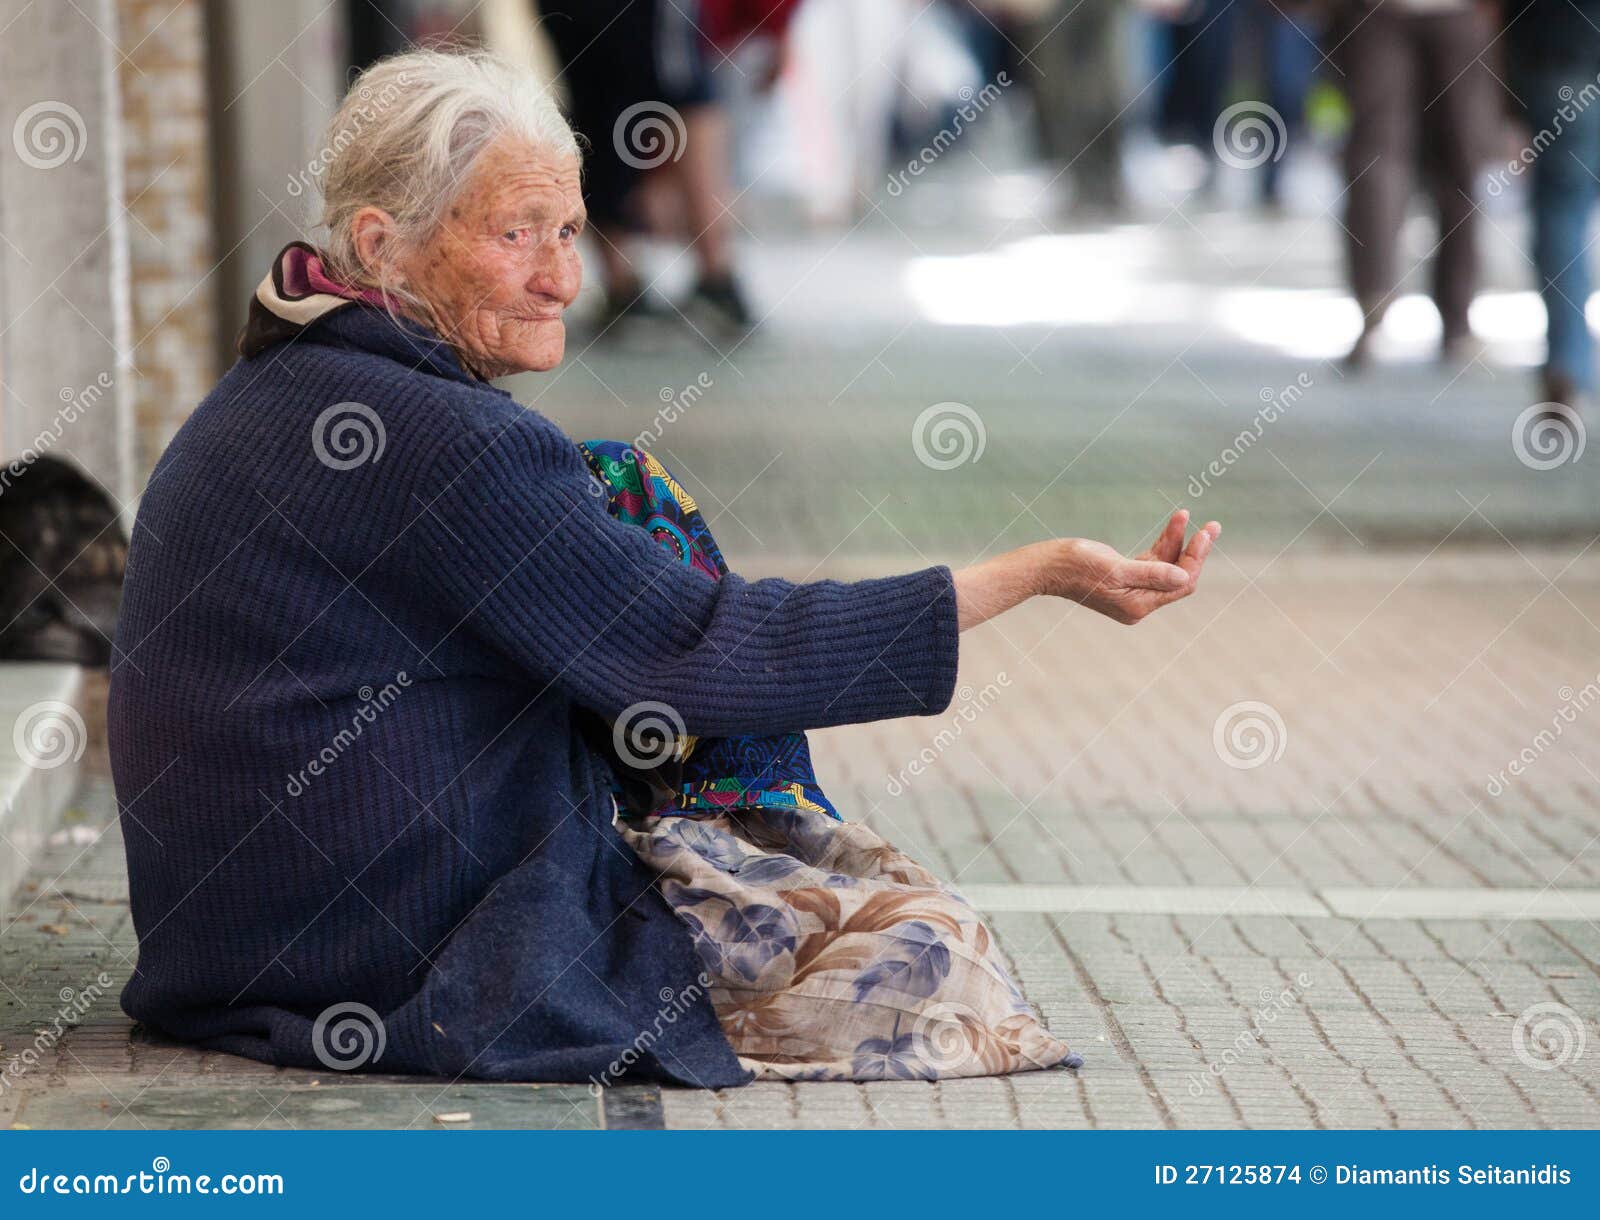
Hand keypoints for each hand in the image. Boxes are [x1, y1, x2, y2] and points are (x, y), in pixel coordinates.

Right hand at [1042, 510, 1219, 624]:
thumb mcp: (1115, 569)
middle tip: (1212, 525)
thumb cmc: (1075, 566)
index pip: (1180, 584)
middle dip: (1194, 550)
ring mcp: (1133, 590)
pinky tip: (1174, 523)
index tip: (1204, 532)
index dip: (1195, 559)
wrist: (1046, 567)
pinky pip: (1153, 560)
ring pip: (1167, 565)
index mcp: (1138, 605)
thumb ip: (1151, 573)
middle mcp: (1139, 602)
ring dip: (1178, 541)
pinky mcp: (1125, 576)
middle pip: (1179, 576)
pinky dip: (1163, 542)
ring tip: (1186, 514)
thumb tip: (1184, 576)